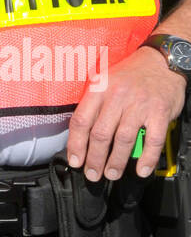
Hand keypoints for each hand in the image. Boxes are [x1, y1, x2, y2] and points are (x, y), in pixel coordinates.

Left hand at [67, 47, 185, 180]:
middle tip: (93, 174)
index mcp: (100, 89)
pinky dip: (147, 158)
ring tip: (112, 174)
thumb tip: (81, 135)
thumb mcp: (104, 81)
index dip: (76, 144)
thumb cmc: (130, 75)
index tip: (76, 161)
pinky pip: (152, 140)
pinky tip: (141, 169)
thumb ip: (93, 105)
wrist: (161, 61)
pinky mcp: (159, 112)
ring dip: (116, 162)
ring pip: (124, 139)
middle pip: (101, 134)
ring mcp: (140, 105)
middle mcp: (118, 96)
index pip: (81, 120)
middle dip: (95, 159)